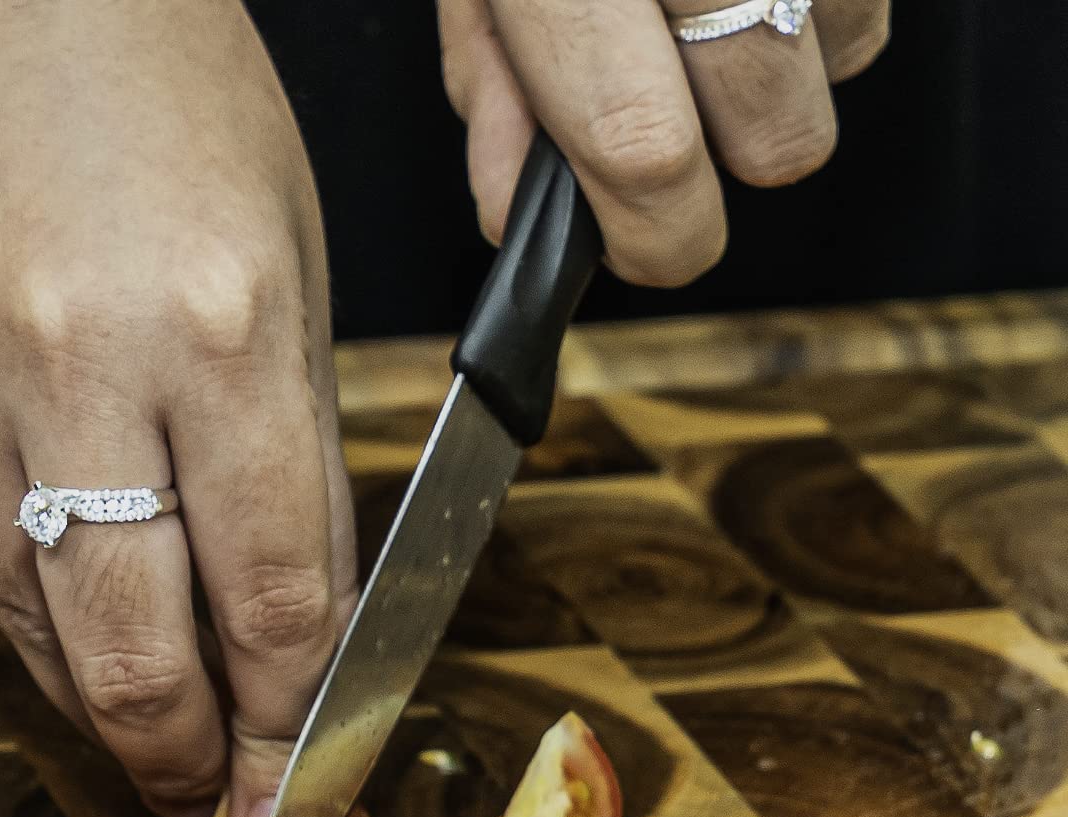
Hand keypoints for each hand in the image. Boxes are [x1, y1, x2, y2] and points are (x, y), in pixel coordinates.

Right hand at [0, 0, 351, 816]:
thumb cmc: (171, 108)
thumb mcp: (288, 272)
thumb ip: (293, 470)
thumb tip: (291, 647)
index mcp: (219, 326)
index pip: (273, 601)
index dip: (294, 734)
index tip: (298, 806)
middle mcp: (75, 369)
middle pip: (136, 656)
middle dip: (187, 758)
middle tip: (212, 797)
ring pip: (35, 632)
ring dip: (103, 701)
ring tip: (151, 719)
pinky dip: (32, 612)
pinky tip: (72, 614)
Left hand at [439, 0, 889, 284]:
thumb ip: (490, 89)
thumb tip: (517, 213)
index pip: (645, 156)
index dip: (655, 237)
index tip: (643, 247)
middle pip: (778, 138)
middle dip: (732, 166)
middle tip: (672, 115)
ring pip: (845, 63)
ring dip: (787, 72)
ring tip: (709, 18)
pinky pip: (871, 0)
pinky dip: (823, 5)